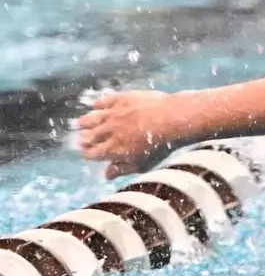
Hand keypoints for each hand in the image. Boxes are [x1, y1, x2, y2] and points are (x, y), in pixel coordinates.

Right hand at [76, 90, 194, 178]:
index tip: (87, 153)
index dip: (87, 154)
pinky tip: (94, 106)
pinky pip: (102, 102)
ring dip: (84, 122)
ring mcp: (113, 114)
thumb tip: (106, 175)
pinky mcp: (120, 99)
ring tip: (80, 124)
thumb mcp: (143, 163)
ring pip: (90, 119)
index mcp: (113, 149)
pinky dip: (96, 105)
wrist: (172, 119)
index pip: (91, 153)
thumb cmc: (161, 144)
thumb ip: (123, 169)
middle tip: (82, 139)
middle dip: (84, 139)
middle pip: (88, 136)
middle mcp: (108, 131)